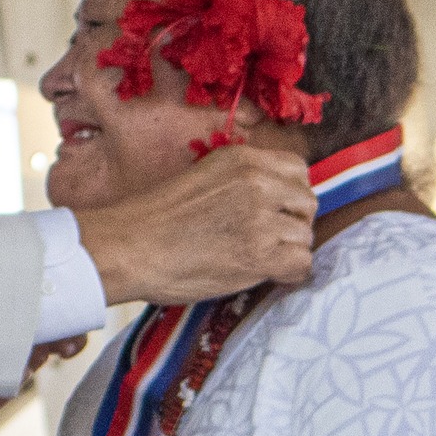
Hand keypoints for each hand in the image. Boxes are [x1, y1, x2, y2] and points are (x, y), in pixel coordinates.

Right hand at [71, 144, 314, 304]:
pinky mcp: (259, 254)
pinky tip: (265, 275)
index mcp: (242, 160)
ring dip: (286, 252)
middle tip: (265, 241)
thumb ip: (237, 182)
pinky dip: (288, 274)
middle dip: (291, 224)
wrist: (128, 248)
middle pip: (306, 204)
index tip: (272, 213)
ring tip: (256, 260)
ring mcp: (261, 218)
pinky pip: (300, 264)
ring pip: (304, 236)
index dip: (288, 197)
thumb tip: (266, 202)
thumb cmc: (152, 221)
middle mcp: (257, 183)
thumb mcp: (201, 178)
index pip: (298, 171)